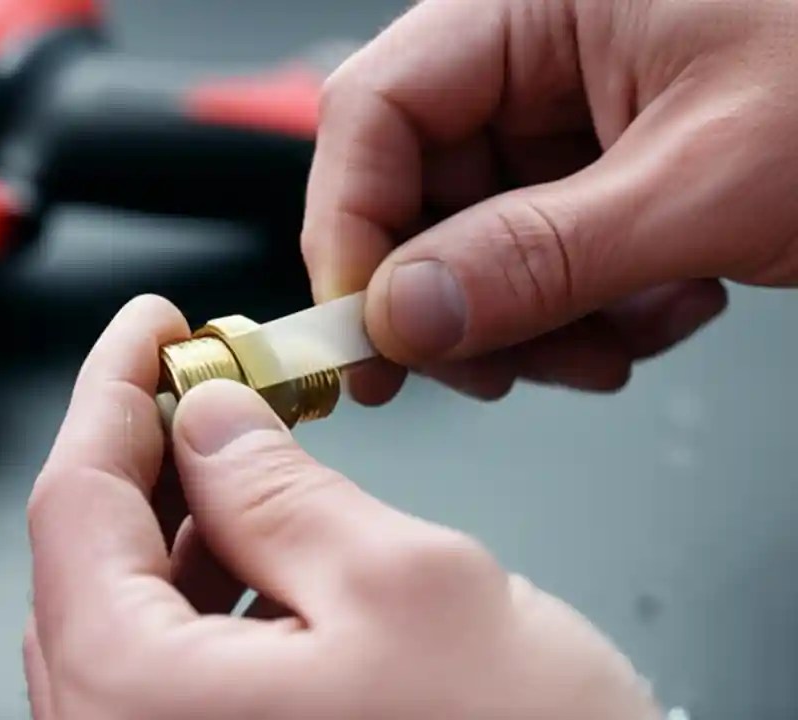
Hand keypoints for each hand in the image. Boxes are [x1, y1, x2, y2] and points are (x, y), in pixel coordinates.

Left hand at [25, 296, 659, 719]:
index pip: (74, 500)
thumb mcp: (404, 586)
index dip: (113, 390)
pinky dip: (212, 597)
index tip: (153, 328)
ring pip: (134, 615)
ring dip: (187, 523)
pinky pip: (174, 673)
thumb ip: (281, 489)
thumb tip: (214, 425)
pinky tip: (270, 558)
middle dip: (155, 453)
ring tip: (254, 458)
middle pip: (91, 558)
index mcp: (134, 694)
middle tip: (217, 381)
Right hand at [304, 0, 797, 402]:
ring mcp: (570, 101)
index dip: (352, 229)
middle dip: (460, 295)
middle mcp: (535, 42)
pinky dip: (588, 302)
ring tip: (624, 336)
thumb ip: (541, 253)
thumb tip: (404, 316)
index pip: (375, 111)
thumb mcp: (712, 179)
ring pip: (477, 232)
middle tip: (504, 369)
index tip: (367, 335)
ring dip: (535, 313)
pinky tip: (664, 305)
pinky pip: (544, 245)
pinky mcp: (606, 152)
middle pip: (417, 183)